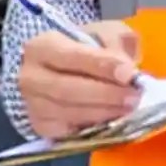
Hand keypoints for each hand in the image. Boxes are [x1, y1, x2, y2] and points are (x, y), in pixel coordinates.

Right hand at [18, 21, 142, 139]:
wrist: (62, 72)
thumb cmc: (85, 50)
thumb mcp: (101, 34)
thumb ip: (114, 42)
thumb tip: (126, 67)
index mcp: (42, 47)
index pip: (72, 56)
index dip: (101, 65)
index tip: (128, 73)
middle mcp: (31, 77)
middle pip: (67, 89)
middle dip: (105, 94)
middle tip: (134, 96)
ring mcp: (33, 104)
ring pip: (69, 112)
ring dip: (103, 112)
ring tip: (129, 109)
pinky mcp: (42, 126)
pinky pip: (68, 131)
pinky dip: (93, 127)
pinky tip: (112, 120)